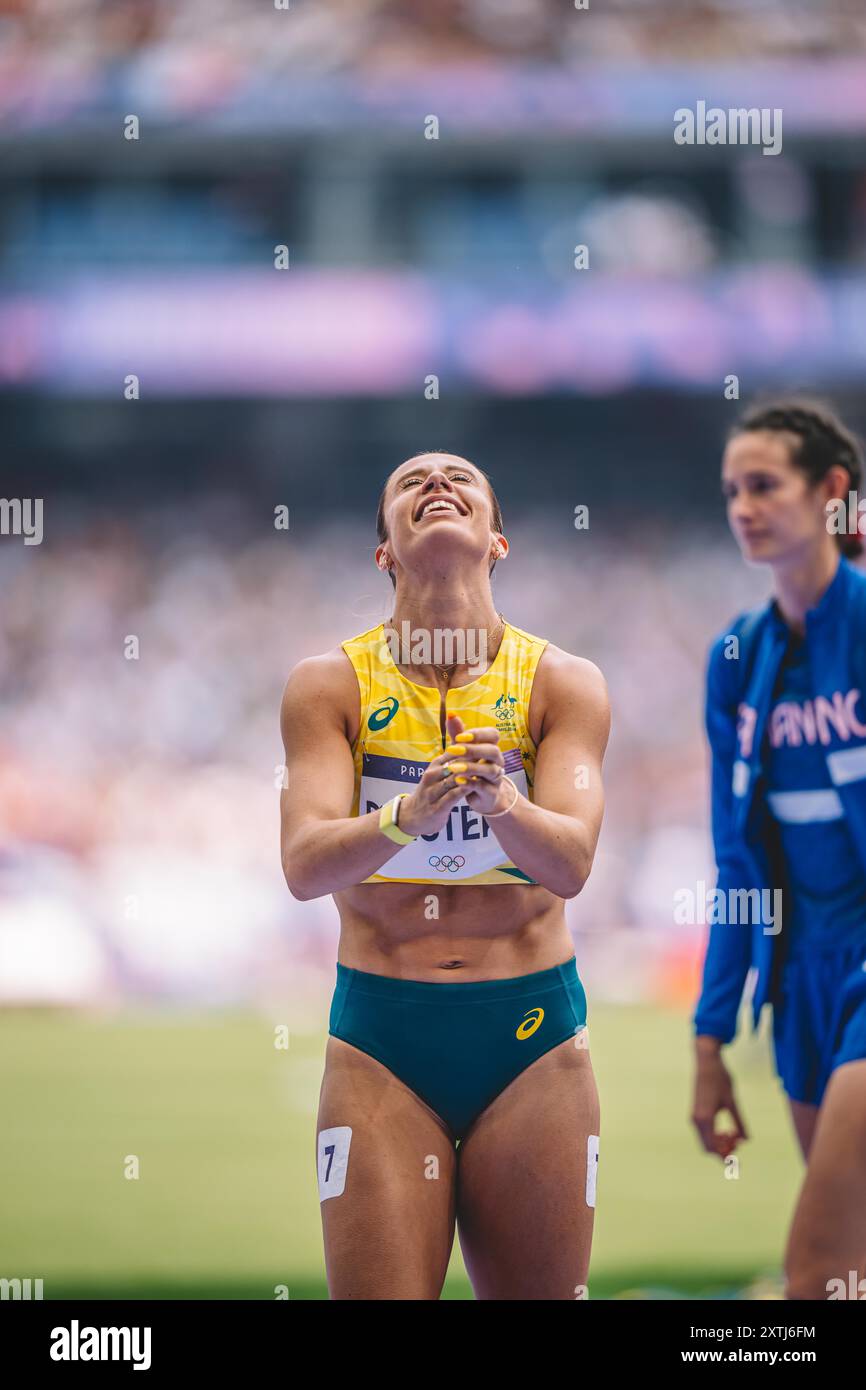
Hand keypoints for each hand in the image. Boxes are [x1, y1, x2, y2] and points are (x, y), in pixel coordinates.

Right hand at [397, 713, 506, 835]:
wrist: (412, 816)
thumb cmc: (431, 792)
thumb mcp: (439, 772)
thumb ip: (454, 757)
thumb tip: (466, 739)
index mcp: (435, 765)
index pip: (455, 751)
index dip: (471, 748)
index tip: (488, 746)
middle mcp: (432, 776)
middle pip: (456, 763)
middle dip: (473, 760)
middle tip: (491, 756)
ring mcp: (433, 791)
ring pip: (454, 778)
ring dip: (471, 774)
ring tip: (487, 770)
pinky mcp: (437, 807)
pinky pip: (453, 795)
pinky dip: (464, 789)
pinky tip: (476, 786)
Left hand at [445, 713, 509, 817]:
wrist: (482, 796)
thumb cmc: (472, 769)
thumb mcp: (464, 751)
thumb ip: (458, 733)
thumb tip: (450, 714)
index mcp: (491, 747)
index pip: (493, 735)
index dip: (478, 734)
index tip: (459, 736)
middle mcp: (497, 761)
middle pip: (493, 751)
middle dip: (473, 749)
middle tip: (453, 749)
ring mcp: (496, 778)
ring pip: (490, 770)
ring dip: (471, 767)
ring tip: (453, 767)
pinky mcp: (491, 793)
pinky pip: (484, 787)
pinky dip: (471, 783)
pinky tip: (458, 780)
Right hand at [691, 1039, 748, 1158]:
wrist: (706, 1061)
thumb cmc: (720, 1079)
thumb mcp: (732, 1101)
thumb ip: (739, 1122)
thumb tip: (747, 1140)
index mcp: (705, 1119)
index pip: (714, 1147)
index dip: (726, 1156)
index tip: (738, 1157)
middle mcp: (696, 1120)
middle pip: (708, 1147)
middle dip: (723, 1150)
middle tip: (738, 1143)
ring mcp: (694, 1116)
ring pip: (705, 1140)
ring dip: (719, 1143)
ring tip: (734, 1135)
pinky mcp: (695, 1112)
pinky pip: (704, 1132)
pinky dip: (714, 1135)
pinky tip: (726, 1129)